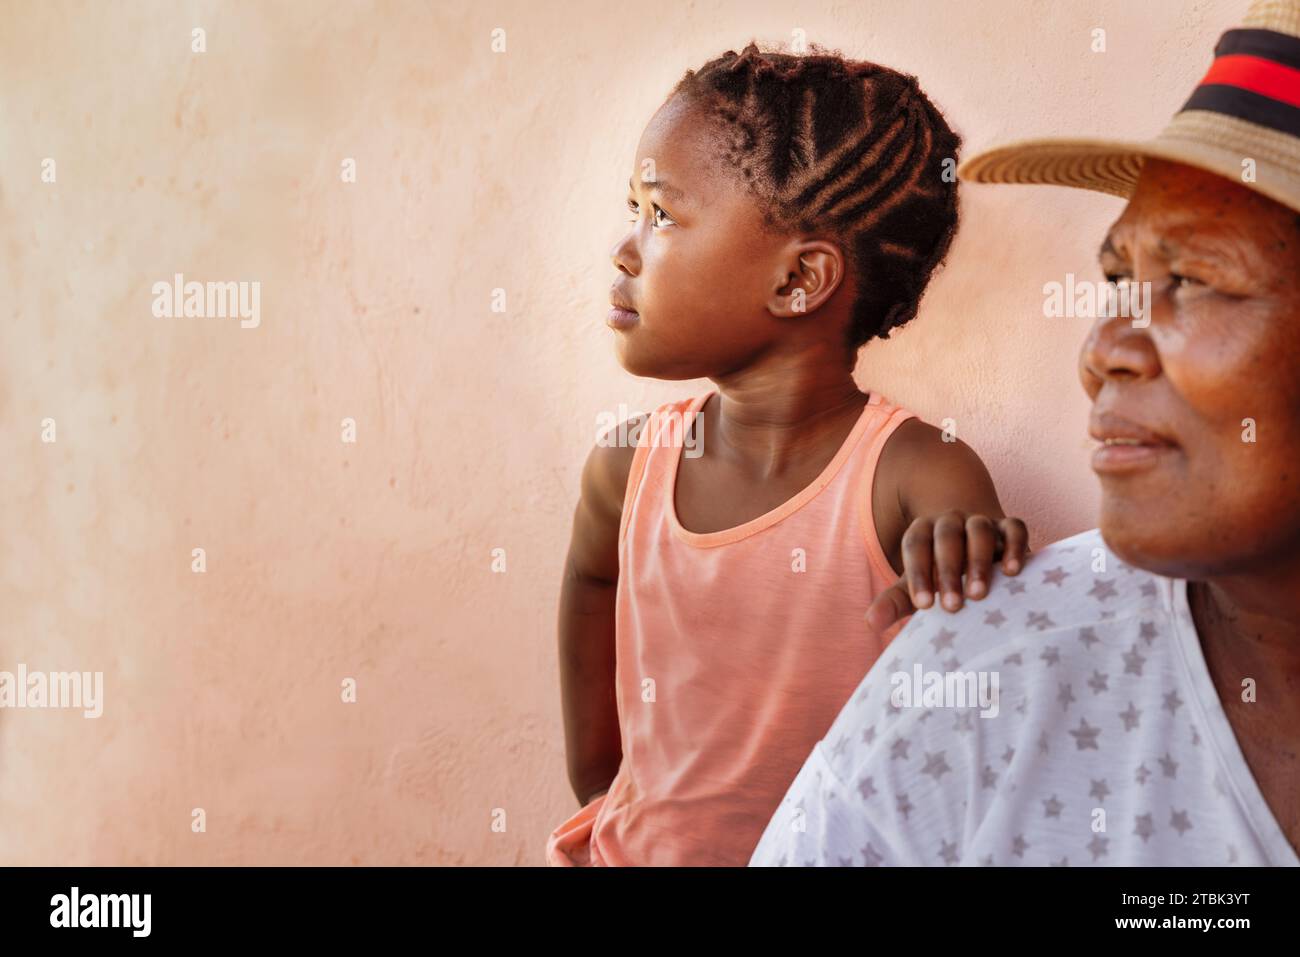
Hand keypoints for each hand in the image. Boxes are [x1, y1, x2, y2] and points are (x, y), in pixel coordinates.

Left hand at [866, 511, 1027, 634]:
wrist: (974, 546)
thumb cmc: (940, 575)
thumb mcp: (916, 586)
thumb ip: (894, 602)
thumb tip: (870, 623)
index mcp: (923, 531)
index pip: (916, 545)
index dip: (918, 573)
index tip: (924, 605)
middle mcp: (950, 521)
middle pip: (946, 536)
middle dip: (948, 570)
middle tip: (952, 606)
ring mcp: (982, 521)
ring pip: (979, 530)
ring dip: (978, 560)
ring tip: (978, 595)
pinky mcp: (1009, 527)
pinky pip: (1014, 528)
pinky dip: (1014, 546)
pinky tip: (1012, 572)